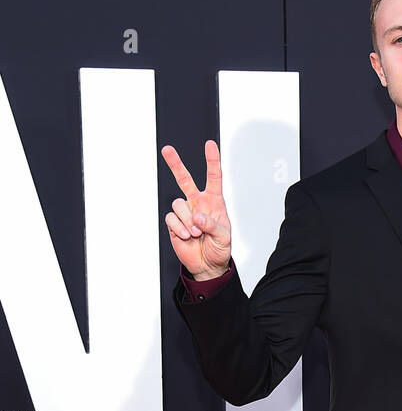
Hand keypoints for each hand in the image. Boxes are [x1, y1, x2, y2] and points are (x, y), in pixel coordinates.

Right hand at [160, 138, 231, 278]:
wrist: (207, 266)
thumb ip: (213, 225)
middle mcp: (197, 204)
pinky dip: (179, 228)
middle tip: (167, 150)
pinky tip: (186, 236)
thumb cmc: (219, 249)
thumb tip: (197, 216)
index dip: (212, 161)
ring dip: (187, 220)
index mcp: (213, 202)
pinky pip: (171, 218)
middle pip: (184, 179)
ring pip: (178, 204)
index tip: (210, 145)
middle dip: (175, 164)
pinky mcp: (174, 224)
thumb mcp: (224, 237)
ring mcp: (184, 213)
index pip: (213, 178)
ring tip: (195, 233)